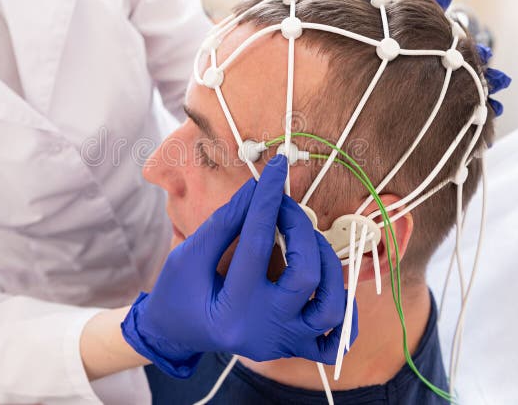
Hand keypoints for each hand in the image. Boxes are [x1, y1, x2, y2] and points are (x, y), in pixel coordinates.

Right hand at [121, 155, 352, 376]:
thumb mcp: (189, 255)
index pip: (257, 243)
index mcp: (231, 309)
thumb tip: (258, 190)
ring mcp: (281, 343)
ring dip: (328, 266)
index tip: (277, 168)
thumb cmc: (177, 292)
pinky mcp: (291, 348)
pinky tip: (330, 286)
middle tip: (284, 206)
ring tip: (307, 242)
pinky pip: (334, 342)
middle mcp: (262, 330)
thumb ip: (225, 223)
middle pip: (305, 276)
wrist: (174, 335)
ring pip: (331, 308)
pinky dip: (344, 314)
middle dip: (300, 228)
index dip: (268, 201)